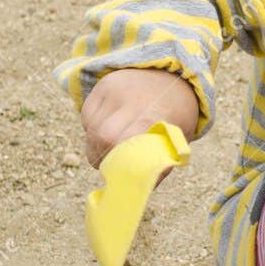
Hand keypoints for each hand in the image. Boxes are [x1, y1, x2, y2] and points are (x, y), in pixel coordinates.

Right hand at [80, 69, 199, 168]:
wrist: (176, 77)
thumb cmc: (176, 117)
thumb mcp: (177, 142)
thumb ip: (159, 166)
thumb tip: (135, 188)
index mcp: (153, 116)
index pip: (119, 142)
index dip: (112, 161)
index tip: (116, 173)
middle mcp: (132, 99)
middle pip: (102, 136)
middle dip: (100, 157)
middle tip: (106, 165)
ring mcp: (116, 88)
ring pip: (91, 127)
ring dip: (94, 144)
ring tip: (108, 148)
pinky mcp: (104, 83)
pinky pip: (87, 115)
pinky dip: (91, 128)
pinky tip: (105, 130)